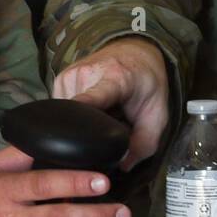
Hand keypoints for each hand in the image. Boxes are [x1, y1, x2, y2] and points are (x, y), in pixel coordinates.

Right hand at [51, 37, 168, 170]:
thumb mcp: (157, 115)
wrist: (135, 50)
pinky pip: (62, 107)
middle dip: (87, 134)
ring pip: (66, 114)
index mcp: (112, 80)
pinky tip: (89, 112)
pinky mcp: (59, 78)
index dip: (80, 121)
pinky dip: (75, 115)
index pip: (90, 100)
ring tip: (99, 119)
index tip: (68, 138)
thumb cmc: (147, 82)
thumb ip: (143, 144)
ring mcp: (67, 75)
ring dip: (80, 124)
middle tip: (105, 137)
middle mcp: (84, 74)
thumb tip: (121, 166)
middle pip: (76, 117)